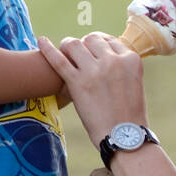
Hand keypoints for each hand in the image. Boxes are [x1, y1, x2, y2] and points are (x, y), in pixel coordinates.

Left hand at [37, 33, 147, 147]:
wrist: (124, 136)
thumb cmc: (130, 116)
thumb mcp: (134, 84)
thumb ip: (122, 70)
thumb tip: (106, 60)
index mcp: (131, 60)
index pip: (110, 41)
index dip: (99, 44)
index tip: (93, 50)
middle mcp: (112, 60)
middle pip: (92, 39)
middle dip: (84, 45)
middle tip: (79, 54)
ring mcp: (94, 70)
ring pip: (75, 44)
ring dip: (68, 46)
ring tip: (65, 52)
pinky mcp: (77, 82)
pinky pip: (58, 60)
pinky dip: (48, 49)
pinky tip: (41, 41)